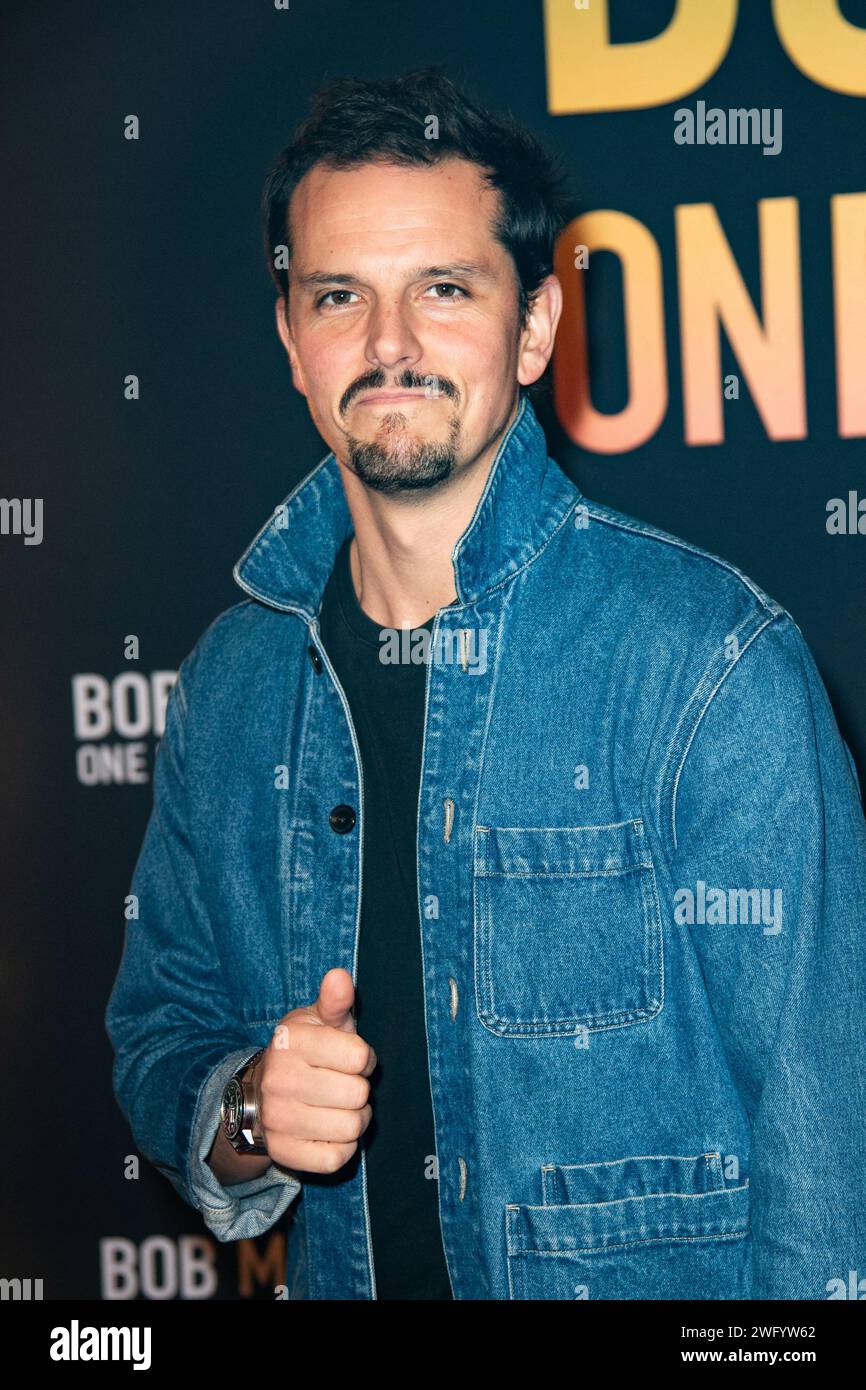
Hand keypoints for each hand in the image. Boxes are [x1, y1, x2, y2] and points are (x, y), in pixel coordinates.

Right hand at [256, 968, 376, 1173]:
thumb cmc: (306, 1051)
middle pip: (358, 1094)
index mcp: (290, 1041)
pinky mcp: (283, 1153)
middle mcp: (279, 1080)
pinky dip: (342, 1147)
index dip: (363, 1058)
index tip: (348, 1057)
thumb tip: (340, 976)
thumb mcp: (319, 1020)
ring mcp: (277, 1119)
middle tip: (341, 1084)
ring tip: (337, 1106)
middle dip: (358, 1089)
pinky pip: (337, 1158)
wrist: (262, 1093)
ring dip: (354, 1119)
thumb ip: (335, 1000)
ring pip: (351, 1129)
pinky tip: (328, 1130)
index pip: (361, 1057)